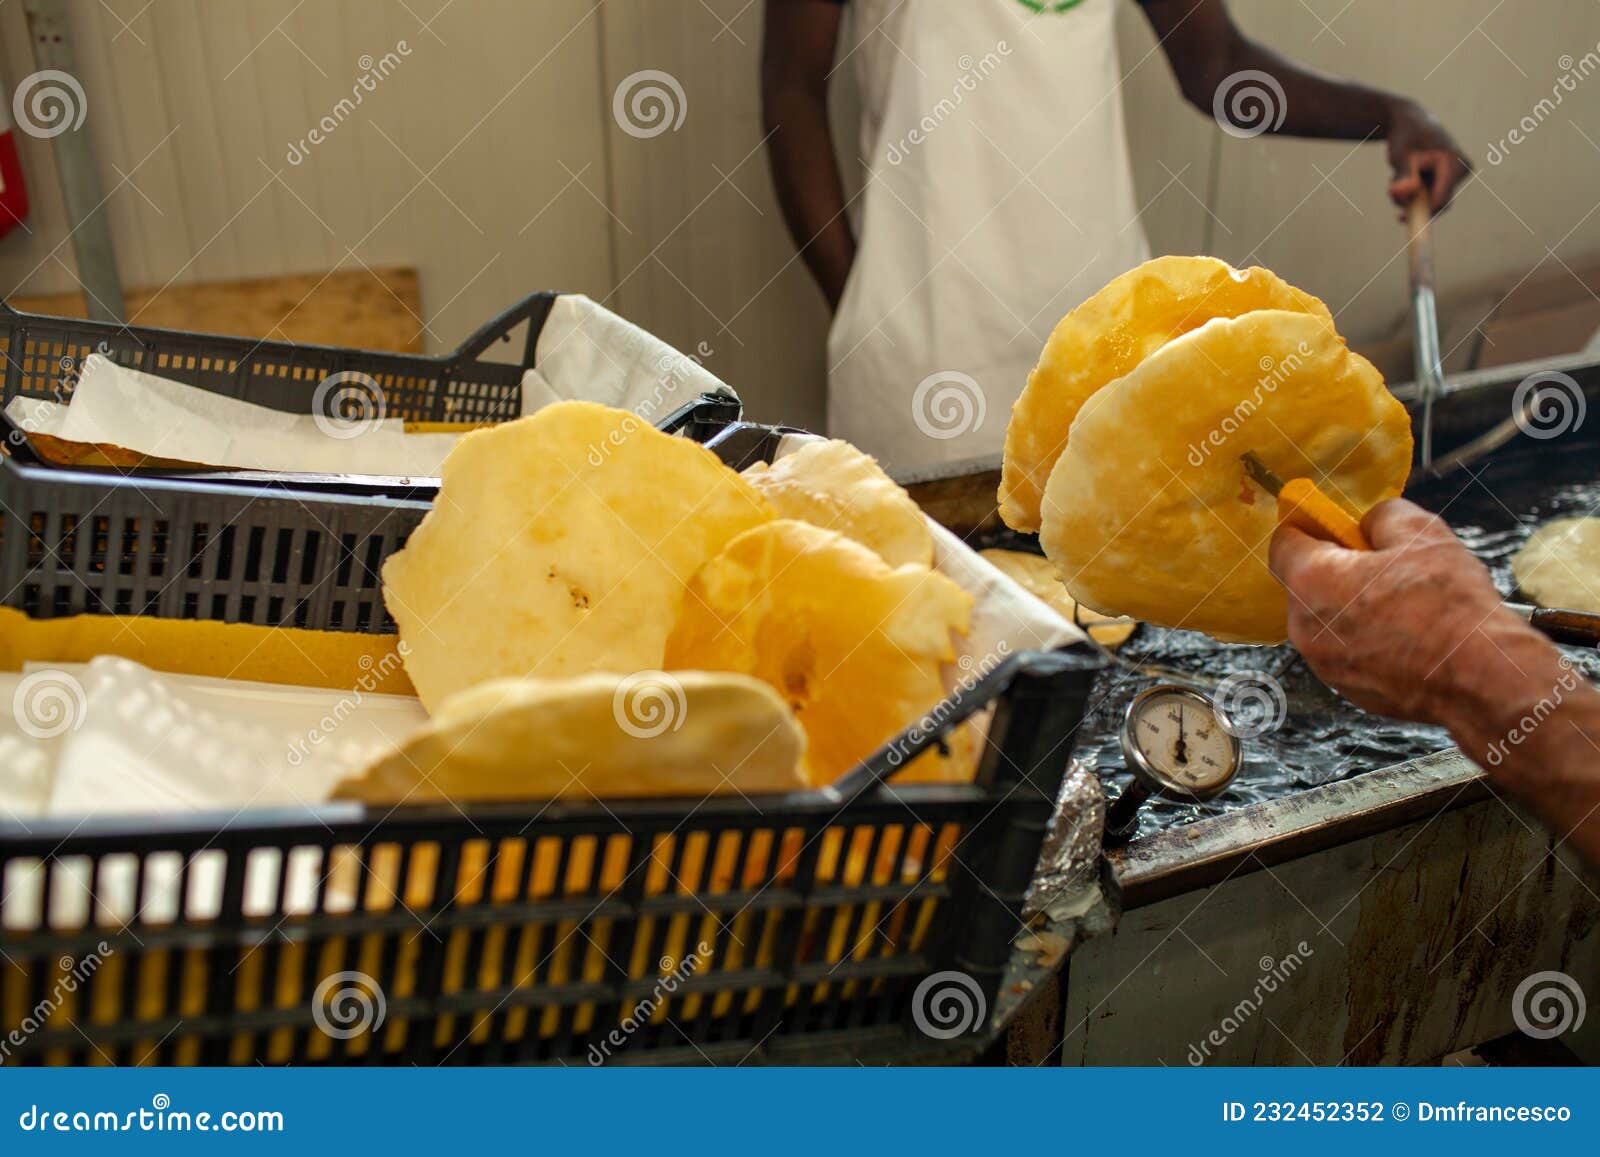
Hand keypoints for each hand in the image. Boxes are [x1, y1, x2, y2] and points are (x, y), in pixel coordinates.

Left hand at [1267, 499, 1551, 723]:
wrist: (1478, 678)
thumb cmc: (1447, 604)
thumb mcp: (1419, 532)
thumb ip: (1381, 516)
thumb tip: (1369, 524)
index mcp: (1311, 581)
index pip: (1284, 543)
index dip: (1308, 528)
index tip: (1333, 525)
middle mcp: (1304, 627)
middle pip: (1305, 584)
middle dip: (1337, 569)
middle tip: (1382, 563)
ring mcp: (1323, 663)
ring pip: (1326, 620)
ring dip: (1352, 606)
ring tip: (1401, 602)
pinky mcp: (1346, 689)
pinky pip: (1345, 651)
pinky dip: (1365, 639)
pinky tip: (1405, 634)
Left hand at [1386, 98, 1471, 215]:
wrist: (1410, 123)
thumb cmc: (1405, 136)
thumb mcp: (1401, 155)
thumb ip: (1403, 175)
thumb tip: (1404, 193)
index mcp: (1454, 163)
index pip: (1442, 198)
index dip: (1424, 213)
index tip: (1406, 223)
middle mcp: (1460, 170)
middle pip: (1438, 203)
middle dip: (1412, 204)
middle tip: (1391, 192)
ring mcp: (1455, 176)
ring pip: (1430, 202)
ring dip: (1409, 197)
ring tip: (1394, 178)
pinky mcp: (1447, 180)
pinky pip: (1429, 197)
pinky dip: (1412, 193)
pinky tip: (1402, 177)